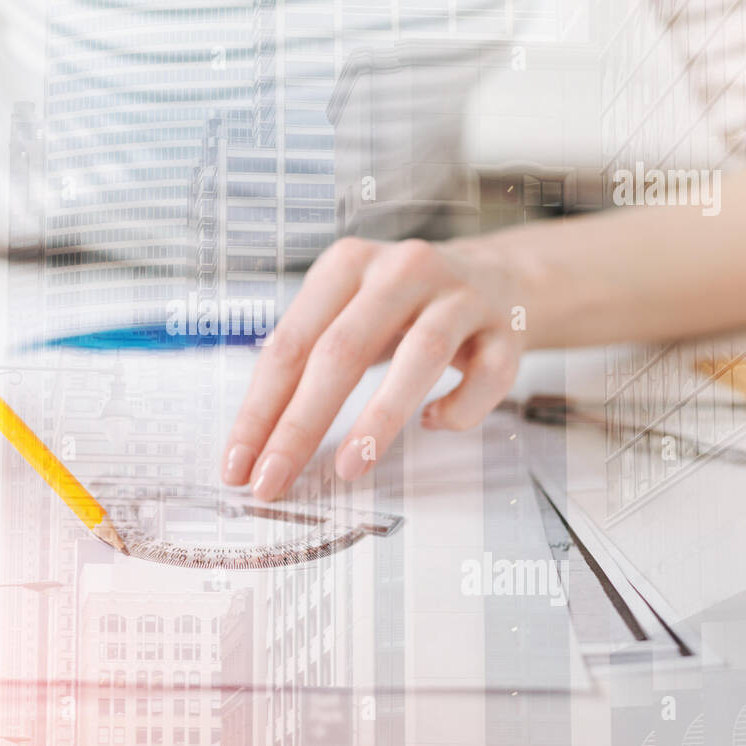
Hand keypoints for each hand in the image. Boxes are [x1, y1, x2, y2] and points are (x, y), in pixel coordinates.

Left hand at [221, 237, 526, 499]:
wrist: (495, 277)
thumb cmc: (401, 309)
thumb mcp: (346, 311)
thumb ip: (306, 358)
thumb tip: (256, 438)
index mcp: (347, 265)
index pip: (290, 343)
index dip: (259, 409)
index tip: (238, 465)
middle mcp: (401, 270)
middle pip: (342, 351)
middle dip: (300, 425)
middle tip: (274, 480)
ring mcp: (459, 296)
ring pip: (420, 356)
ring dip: (379, 419)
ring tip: (350, 468)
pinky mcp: (507, 328)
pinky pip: (488, 375)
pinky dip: (460, 408)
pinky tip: (435, 423)